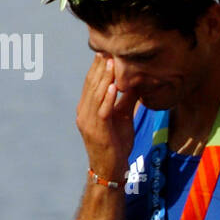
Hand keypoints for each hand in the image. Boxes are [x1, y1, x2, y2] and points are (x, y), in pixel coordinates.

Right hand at [76, 55, 135, 180]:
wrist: (110, 169)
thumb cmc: (116, 143)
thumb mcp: (122, 117)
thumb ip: (126, 100)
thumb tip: (135, 81)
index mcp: (87, 108)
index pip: (91, 83)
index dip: (98, 67)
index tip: (107, 51)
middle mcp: (84, 112)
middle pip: (91, 85)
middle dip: (100, 68)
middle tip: (108, 50)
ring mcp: (88, 122)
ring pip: (96, 95)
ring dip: (104, 78)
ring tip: (111, 63)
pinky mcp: (98, 131)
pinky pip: (103, 111)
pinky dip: (108, 98)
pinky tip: (115, 87)